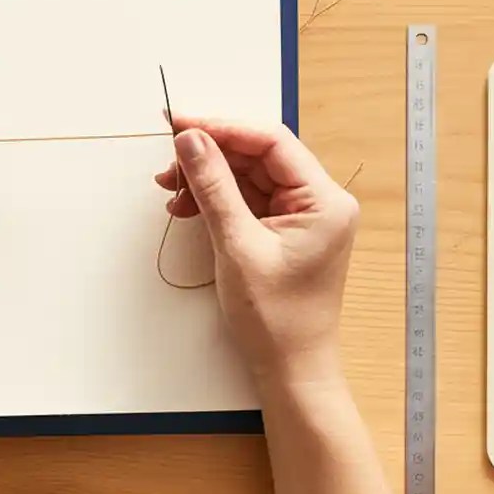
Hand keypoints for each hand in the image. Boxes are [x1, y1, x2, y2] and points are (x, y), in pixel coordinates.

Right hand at [154, 116, 358, 386]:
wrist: (290, 369)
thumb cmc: (276, 319)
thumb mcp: (237, 246)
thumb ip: (213, 187)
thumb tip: (190, 140)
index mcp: (324, 200)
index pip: (271, 142)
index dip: (223, 127)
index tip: (180, 124)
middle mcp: (319, 201)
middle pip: (258, 155)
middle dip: (210, 154)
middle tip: (168, 160)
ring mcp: (302, 216)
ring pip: (248, 176)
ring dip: (207, 178)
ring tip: (170, 189)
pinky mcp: (283, 230)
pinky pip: (246, 199)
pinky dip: (215, 199)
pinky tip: (186, 206)